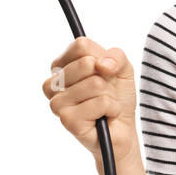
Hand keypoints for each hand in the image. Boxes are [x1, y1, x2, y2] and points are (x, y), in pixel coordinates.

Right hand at [43, 36, 139, 167]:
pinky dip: (112, 109)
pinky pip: (101, 103)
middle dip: (107, 78)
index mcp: (61, 67)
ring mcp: (57, 103)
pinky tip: (105, 117)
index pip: (81, 45)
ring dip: (110, 96)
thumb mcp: (122, 69)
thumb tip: (103, 64)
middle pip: (87, 63)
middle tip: (104, 92)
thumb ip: (116, 56)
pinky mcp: (67, 120)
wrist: (122, 129)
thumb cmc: (116, 97)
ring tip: (104, 106)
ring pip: (96, 84)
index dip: (101, 57)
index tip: (104, 71)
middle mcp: (53, 84)